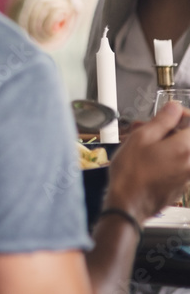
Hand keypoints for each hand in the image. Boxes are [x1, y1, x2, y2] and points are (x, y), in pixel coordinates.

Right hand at [103, 101, 189, 223]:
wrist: (129, 204)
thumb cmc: (131, 174)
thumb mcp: (141, 138)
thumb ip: (162, 120)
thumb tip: (174, 108)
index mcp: (185, 147)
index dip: (181, 114)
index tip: (169, 113)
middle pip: (188, 137)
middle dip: (170, 128)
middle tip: (148, 128)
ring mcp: (189, 175)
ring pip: (182, 150)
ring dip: (166, 142)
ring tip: (143, 143)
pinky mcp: (183, 184)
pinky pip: (180, 163)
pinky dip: (168, 156)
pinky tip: (147, 158)